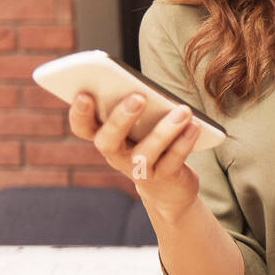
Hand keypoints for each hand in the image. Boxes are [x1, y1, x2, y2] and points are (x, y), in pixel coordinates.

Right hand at [68, 91, 202, 223]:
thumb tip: (144, 86)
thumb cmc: (151, 143)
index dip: (79, 114)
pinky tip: (195, 127)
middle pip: (109, 140)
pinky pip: (172, 160)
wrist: (169, 188)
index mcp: (105, 137)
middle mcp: (116, 155)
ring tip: (183, 111)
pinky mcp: (163, 178)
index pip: (82, 128)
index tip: (85, 94)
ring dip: (165, 130)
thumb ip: (135, 107)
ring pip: (146, 152)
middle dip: (121, 118)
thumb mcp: (139, 126)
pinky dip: (184, 142)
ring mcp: (138, 170)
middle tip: (138, 97)